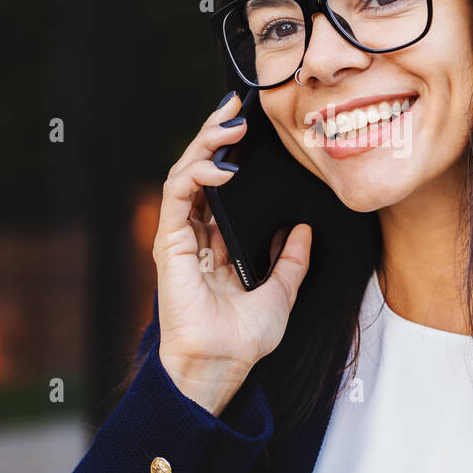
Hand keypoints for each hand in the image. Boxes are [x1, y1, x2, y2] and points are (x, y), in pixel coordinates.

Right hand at [150, 91, 312, 416]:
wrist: (221, 365)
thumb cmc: (243, 340)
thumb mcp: (281, 293)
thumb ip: (291, 261)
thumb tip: (303, 230)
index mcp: (217, 243)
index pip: (221, 184)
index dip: (232, 152)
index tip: (253, 125)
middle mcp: (195, 234)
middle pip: (201, 170)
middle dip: (216, 133)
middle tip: (237, 106)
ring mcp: (179, 236)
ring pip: (185, 172)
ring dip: (206, 143)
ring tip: (231, 125)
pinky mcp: (169, 242)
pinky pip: (177, 194)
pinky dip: (197, 173)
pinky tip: (222, 166)